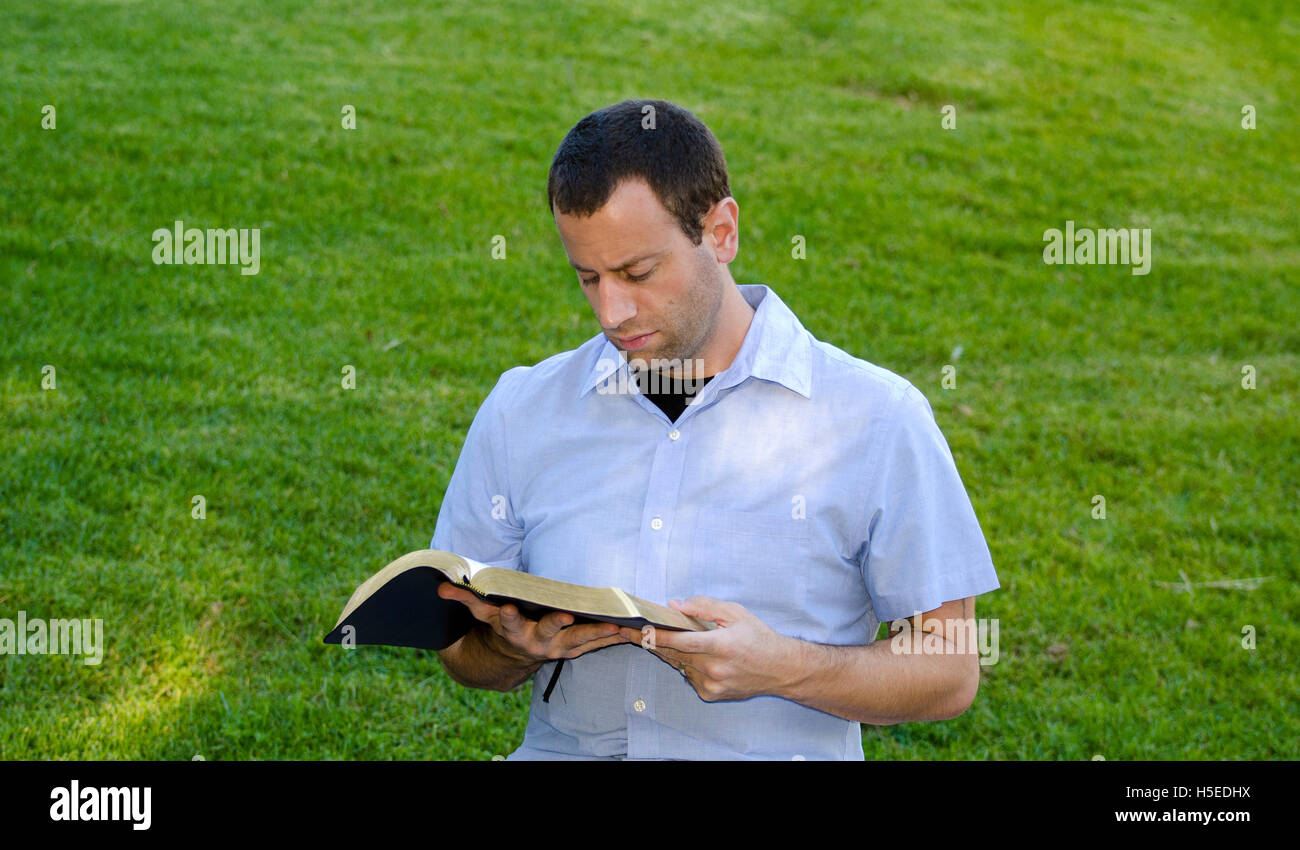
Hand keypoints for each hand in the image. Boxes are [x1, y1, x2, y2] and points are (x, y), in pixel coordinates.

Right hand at [437, 582, 629, 662]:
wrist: (515, 658)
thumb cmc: (503, 625)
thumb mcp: (482, 613)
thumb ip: (464, 600)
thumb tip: (439, 587)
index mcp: (512, 630)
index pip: (506, 623)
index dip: (506, 617)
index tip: (507, 610)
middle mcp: (536, 642)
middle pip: (546, 632)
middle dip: (556, 624)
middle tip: (565, 614)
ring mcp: (558, 647)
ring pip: (578, 640)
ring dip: (596, 632)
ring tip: (615, 624)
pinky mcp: (575, 647)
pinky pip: (595, 643)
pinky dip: (611, 636)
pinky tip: (630, 628)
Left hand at [619, 596, 802, 701]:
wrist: (781, 670)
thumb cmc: (759, 637)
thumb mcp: (736, 613)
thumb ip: (704, 607)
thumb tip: (675, 605)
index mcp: (720, 645)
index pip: (679, 640)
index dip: (655, 635)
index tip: (636, 629)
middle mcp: (714, 667)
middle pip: (673, 654)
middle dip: (652, 642)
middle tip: (630, 632)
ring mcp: (712, 684)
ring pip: (680, 665)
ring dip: (674, 653)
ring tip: (673, 640)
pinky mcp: (711, 695)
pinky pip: (690, 677)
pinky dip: (689, 666)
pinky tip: (702, 658)